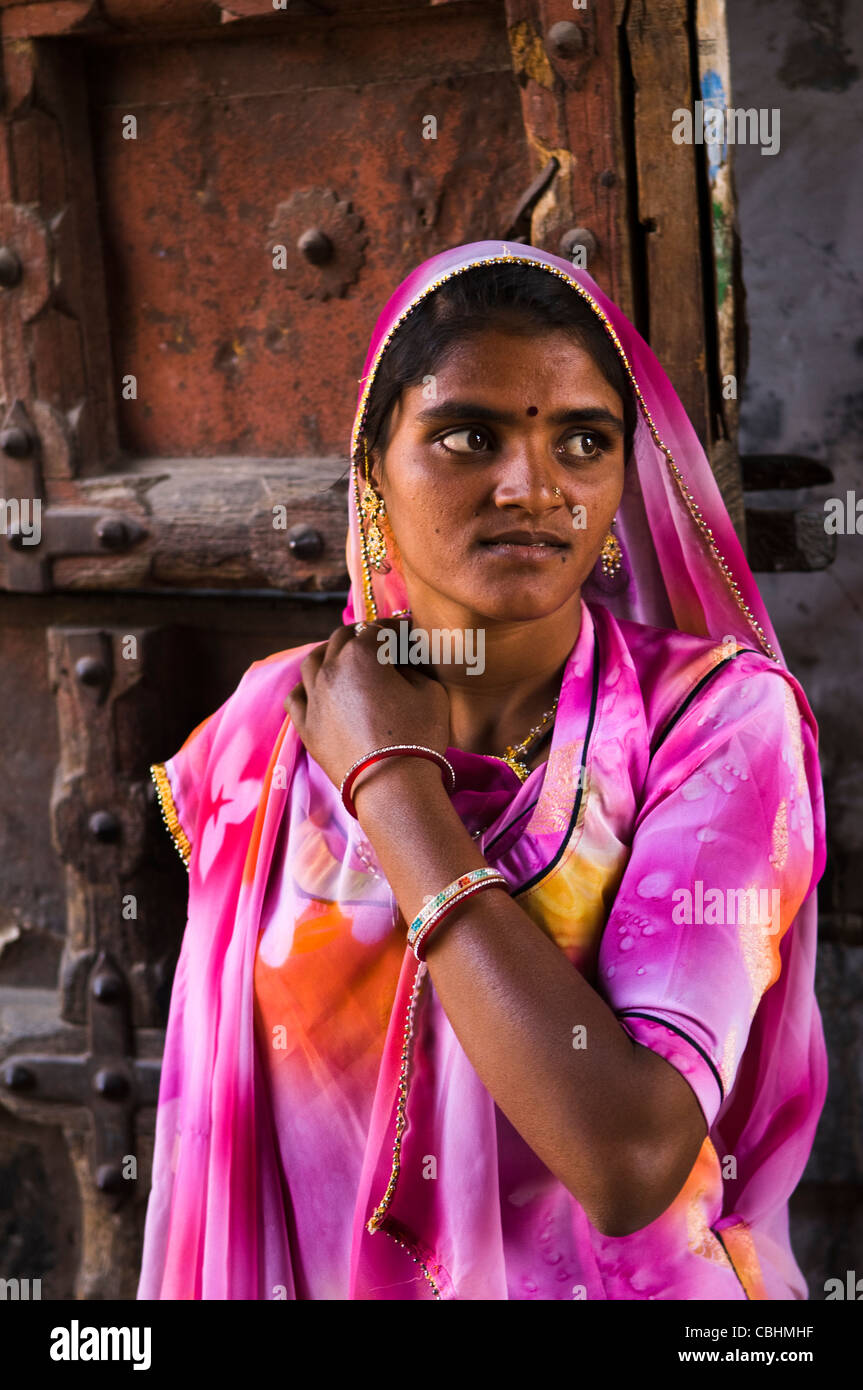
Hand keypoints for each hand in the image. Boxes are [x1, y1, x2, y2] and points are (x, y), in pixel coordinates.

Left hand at [284, 620, 451, 790]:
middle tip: (378, 646)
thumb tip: (400, 664)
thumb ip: (412, 668)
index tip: (406, 637)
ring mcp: (314, 697)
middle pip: (342, 639)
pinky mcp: (305, 726)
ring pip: (313, 661)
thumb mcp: (430, 691)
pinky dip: (306, 687)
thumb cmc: (418, 734)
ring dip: (330, 654)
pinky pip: (296, 696)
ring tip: (343, 661)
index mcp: (362, 654)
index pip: (379, 629)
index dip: (396, 630)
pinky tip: (317, 690)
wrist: (393, 785)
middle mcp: (331, 668)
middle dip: (361, 636)